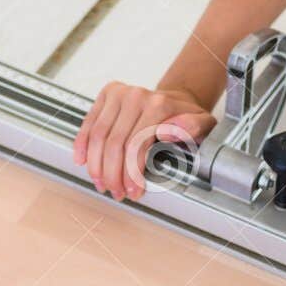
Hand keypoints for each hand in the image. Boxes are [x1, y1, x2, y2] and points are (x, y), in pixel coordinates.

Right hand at [72, 82, 215, 200]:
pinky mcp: (106, 94)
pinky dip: (83, 145)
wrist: (176, 99)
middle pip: (115, 144)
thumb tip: (169, 132)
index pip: (136, 145)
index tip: (134, 191)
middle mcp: (136, 96)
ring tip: (103, 183)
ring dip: (97, 165)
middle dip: (113, 175)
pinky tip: (83, 161)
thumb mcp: (202, 124)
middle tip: (117, 192)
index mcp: (158, 104)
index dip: (131, 174)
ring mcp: (119, 93)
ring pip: (98, 136)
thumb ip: (193, 128)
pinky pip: (89, 123)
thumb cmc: (186, 116)